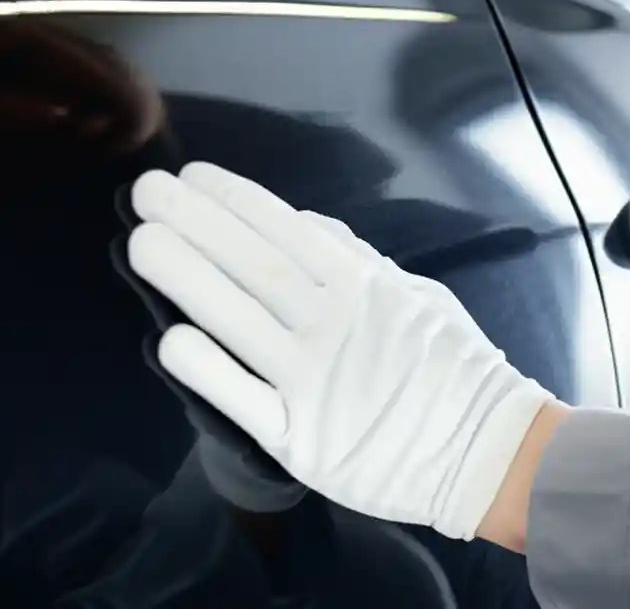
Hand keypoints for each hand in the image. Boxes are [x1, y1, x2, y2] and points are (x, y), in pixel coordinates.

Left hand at [124, 162, 554, 539]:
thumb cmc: (458, 372)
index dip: (235, 201)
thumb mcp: (421, 298)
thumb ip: (363, 262)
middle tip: (147, 192)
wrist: (488, 451)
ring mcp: (317, 382)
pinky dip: (206, 368)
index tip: (192, 177)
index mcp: (366, 287)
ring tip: (141, 242)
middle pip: (252, 264)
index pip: (287, 231)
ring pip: (238, 319)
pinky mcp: (304, 441)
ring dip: (185, 275)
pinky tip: (168, 339)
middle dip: (194, 222)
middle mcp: (336, 325)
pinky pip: (244, 399)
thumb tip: (309, 226)